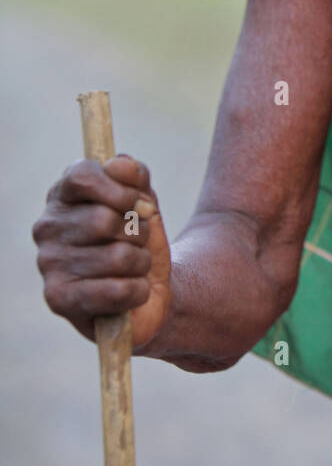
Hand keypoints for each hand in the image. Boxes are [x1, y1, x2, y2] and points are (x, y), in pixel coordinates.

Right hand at [32, 155, 170, 347]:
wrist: (148, 291)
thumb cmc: (137, 240)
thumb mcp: (144, 201)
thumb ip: (135, 177)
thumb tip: (120, 165)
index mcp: (63, 195)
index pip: (82, 177)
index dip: (120, 190)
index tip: (136, 203)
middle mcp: (48, 227)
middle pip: (103, 220)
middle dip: (138, 232)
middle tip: (137, 241)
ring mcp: (49, 264)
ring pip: (118, 257)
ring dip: (142, 262)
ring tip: (135, 267)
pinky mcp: (59, 300)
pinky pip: (117, 290)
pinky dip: (138, 290)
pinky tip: (132, 290)